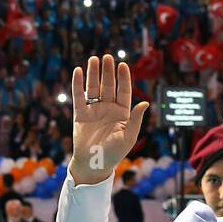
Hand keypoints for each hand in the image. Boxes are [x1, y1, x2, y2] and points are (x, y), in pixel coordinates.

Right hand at [68, 54, 149, 184]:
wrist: (93, 164)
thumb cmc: (114, 154)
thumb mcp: (128, 137)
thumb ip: (135, 120)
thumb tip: (145, 103)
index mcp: (122, 113)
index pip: (123, 91)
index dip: (123, 78)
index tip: (122, 65)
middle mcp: (108, 109)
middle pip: (108, 86)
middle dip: (108, 72)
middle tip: (107, 57)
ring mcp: (94, 110)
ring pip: (94, 88)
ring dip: (93, 74)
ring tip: (93, 59)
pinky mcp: (81, 114)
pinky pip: (79, 97)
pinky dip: (77, 85)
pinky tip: (77, 72)